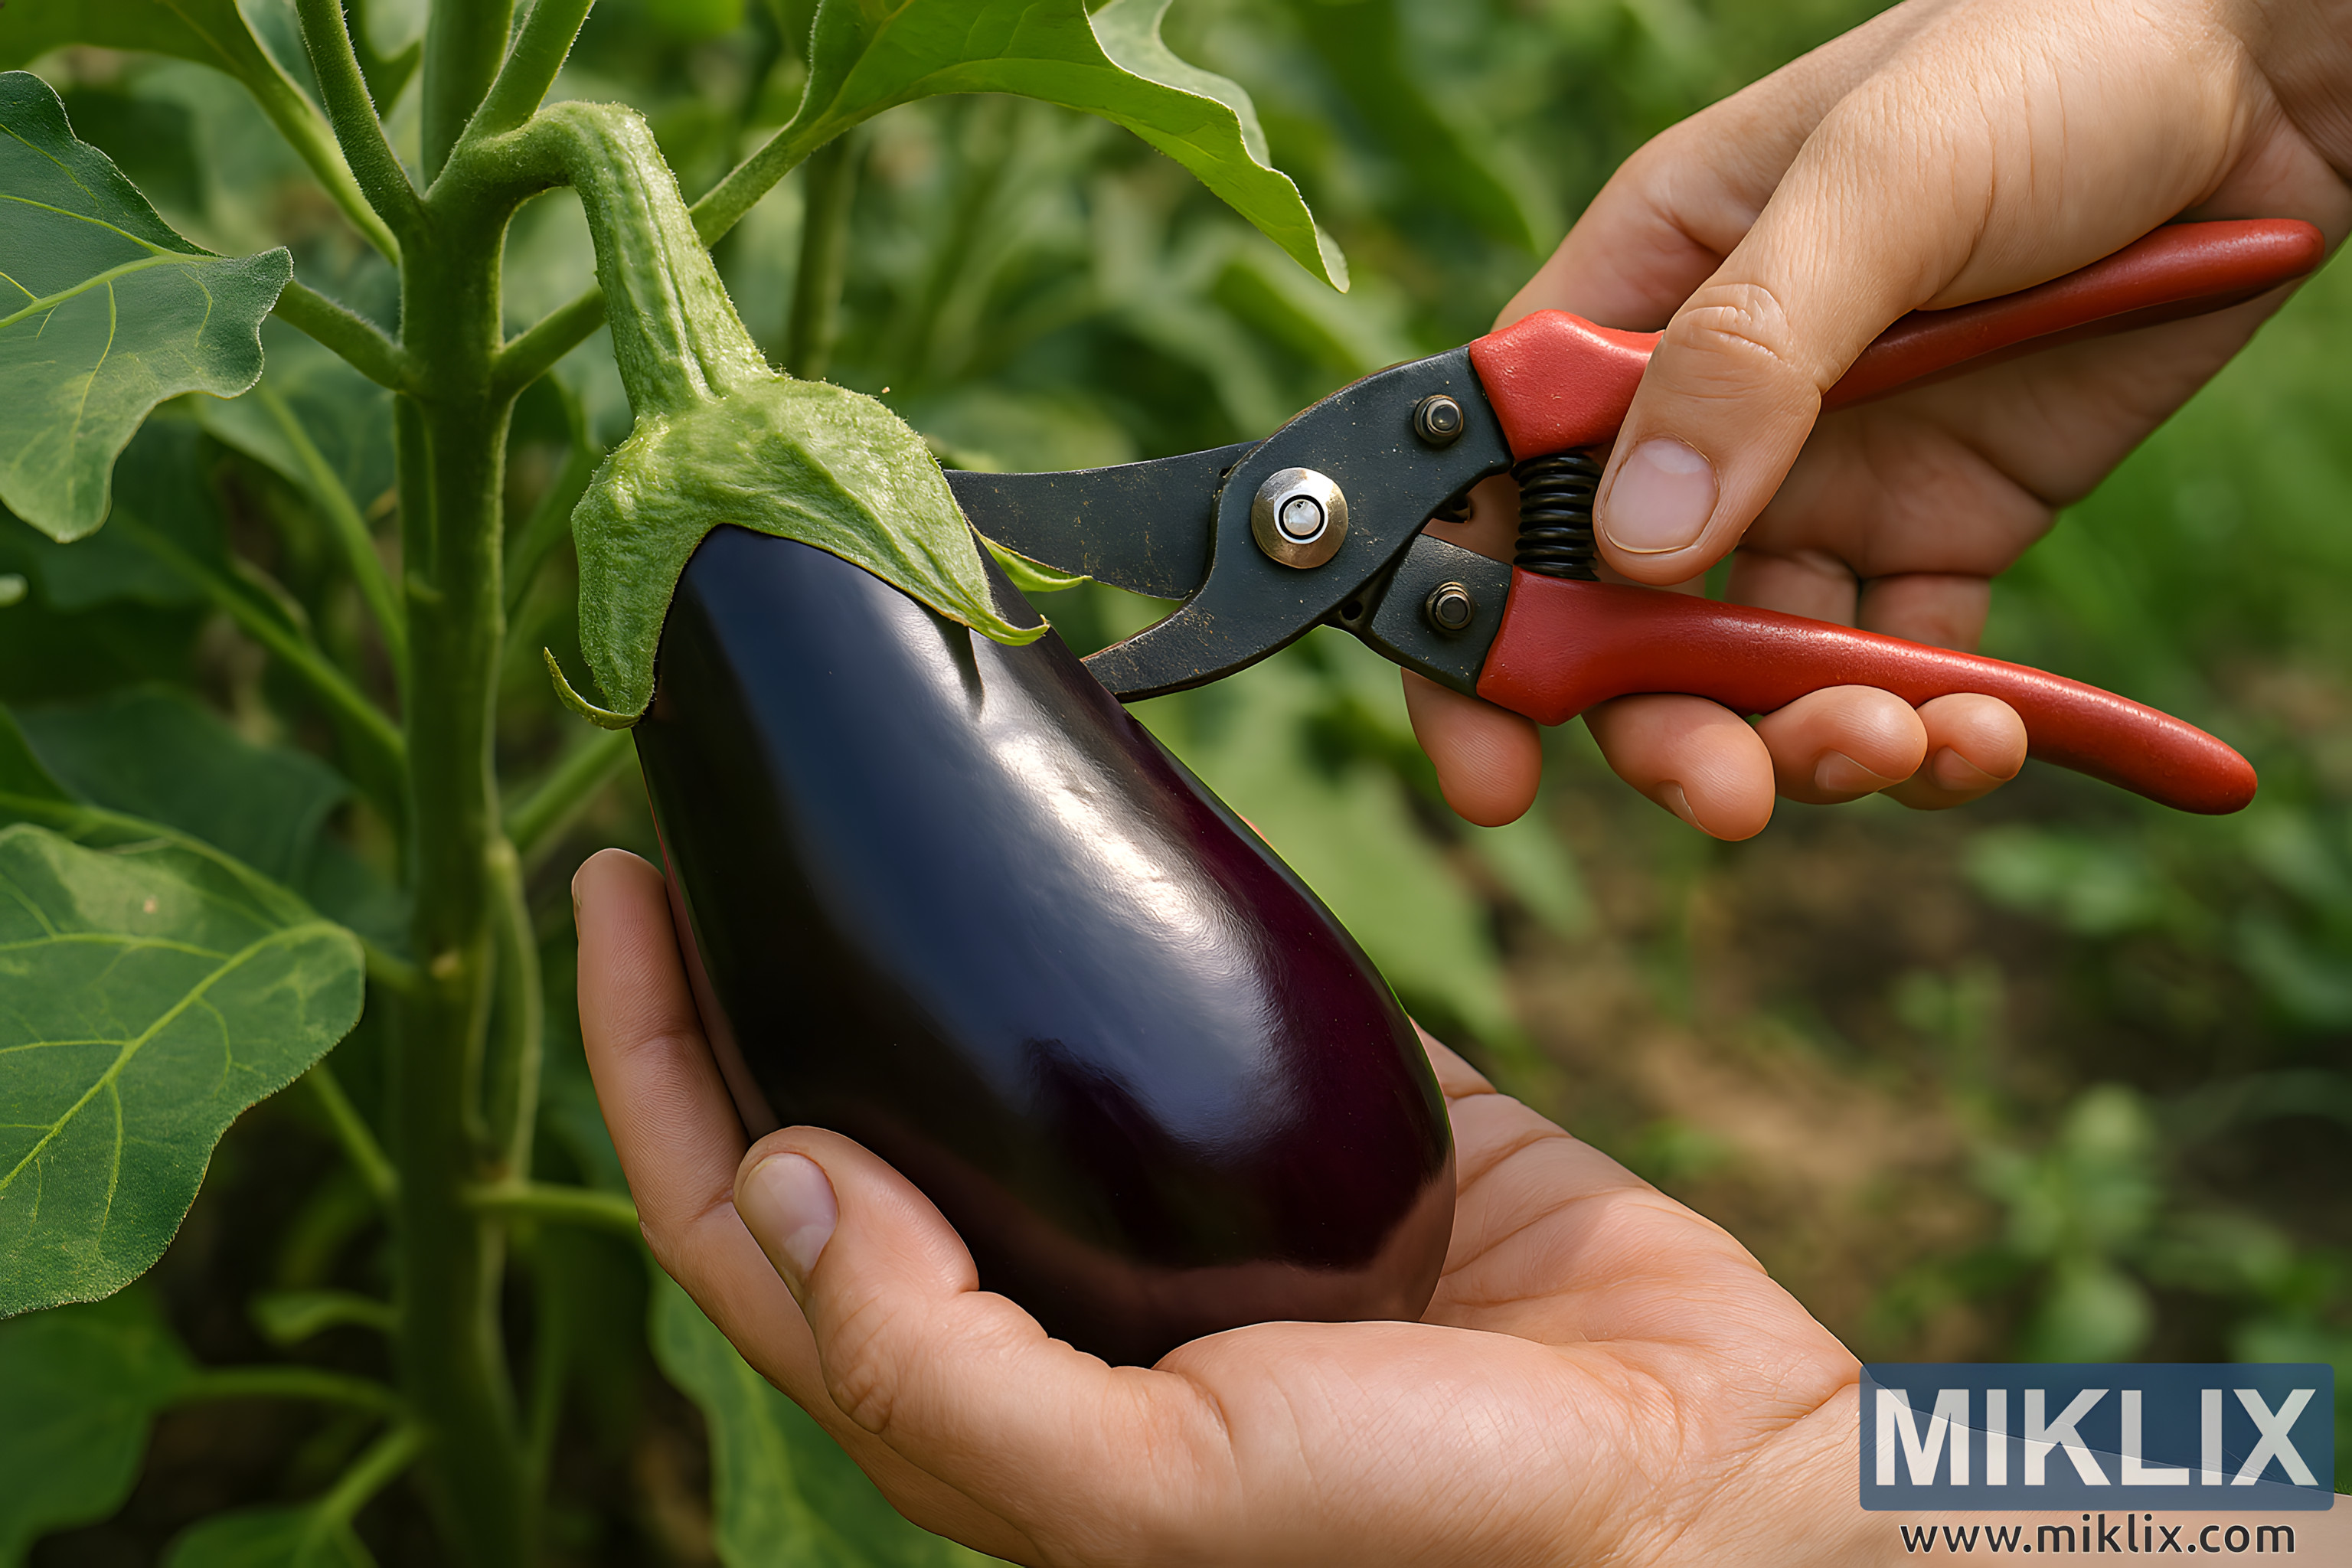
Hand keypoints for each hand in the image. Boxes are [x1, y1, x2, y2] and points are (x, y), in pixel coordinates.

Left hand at [575, 846, 1875, 1565]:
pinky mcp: (1306, 1131)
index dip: (658, 1069)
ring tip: (838, 793)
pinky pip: (1168, 993)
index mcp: (986, 1407)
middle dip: (735, 983)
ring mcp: (1179, 1216)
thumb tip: (769, 1183)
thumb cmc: (1444, 1522)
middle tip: (685, 815)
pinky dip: (1097, 902)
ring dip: (888, 937)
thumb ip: (940, 1368)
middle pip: (835, 1128)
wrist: (1715, 1479)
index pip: (750, 1231)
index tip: (614, 888)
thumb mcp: (1154, 1490)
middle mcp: (1057, 1307)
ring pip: (980, 1058)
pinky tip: (1058, 809)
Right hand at [1413, 0, 2351, 835]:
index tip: (1492, 758)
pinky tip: (1986, 735)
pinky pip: (1904, 665)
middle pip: (1624, 617)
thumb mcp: (1880, 183)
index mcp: (1637, 300)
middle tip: (1729, 796)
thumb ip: (1748, 356)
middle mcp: (1705, 413)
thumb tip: (1638, 544)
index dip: (1473, 621)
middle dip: (1664, 724)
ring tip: (1907, 745)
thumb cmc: (2051, 58)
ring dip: (1811, 740)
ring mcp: (1822, 481)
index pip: (1502, 481)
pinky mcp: (1943, 529)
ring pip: (1758, 667)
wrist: (2272, 75)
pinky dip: (1934, 730)